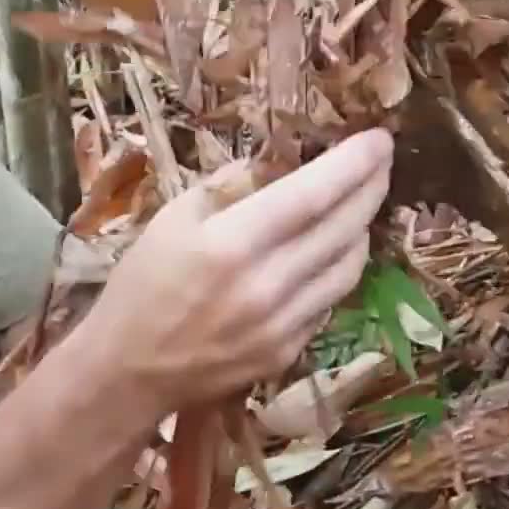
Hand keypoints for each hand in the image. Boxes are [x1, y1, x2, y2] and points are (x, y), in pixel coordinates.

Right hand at [73, 129, 393, 416]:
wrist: (127, 370)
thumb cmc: (142, 283)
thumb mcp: (174, 216)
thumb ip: (232, 185)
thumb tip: (282, 163)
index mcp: (232, 243)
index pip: (313, 195)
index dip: (354, 164)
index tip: (378, 138)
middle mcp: (267, 286)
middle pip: (344, 229)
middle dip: (371, 187)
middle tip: (382, 161)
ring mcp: (283, 326)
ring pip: (349, 268)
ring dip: (361, 229)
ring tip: (361, 202)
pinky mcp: (288, 353)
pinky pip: (329, 302)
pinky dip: (337, 269)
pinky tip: (330, 251)